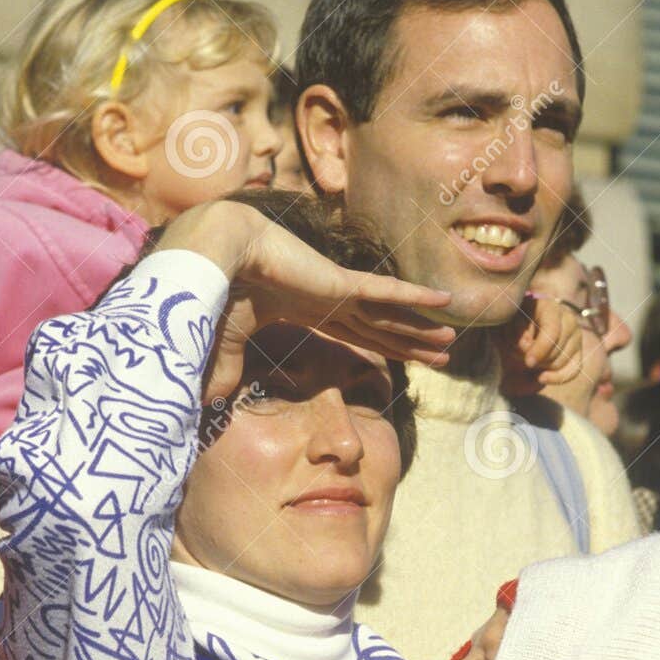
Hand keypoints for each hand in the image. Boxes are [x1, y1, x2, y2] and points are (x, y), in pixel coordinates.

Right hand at [153, 201, 454, 405]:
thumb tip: (207, 404)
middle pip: (380, 327)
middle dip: (411, 343)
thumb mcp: (224, 341)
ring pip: (391, 315)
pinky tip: (446, 301)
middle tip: (444, 357)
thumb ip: (225, 370)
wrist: (212, 256)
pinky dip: (418, 297)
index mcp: (306, 309)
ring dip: (422, 329)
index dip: (382, 348)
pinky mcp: (342, 282)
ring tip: (451, 342)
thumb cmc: (214, 290)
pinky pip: (389, 292)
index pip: (355, 334)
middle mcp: (329, 299)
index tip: (405, 362)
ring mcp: (338, 289)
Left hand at [496, 296, 582, 397]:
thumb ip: (516, 332)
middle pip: (557, 350)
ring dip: (542, 367)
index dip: (541, 348)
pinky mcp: (577, 351)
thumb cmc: (513, 323)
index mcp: (550, 307)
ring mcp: (575, 336)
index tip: (528, 362)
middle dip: (537, 359)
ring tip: (528, 359)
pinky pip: (573, 371)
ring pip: (561, 362)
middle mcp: (568, 319)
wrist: (521, 326)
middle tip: (521, 356)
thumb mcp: (508, 323)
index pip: (553, 330)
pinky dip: (556, 378)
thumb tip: (527, 346)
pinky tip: (541, 378)